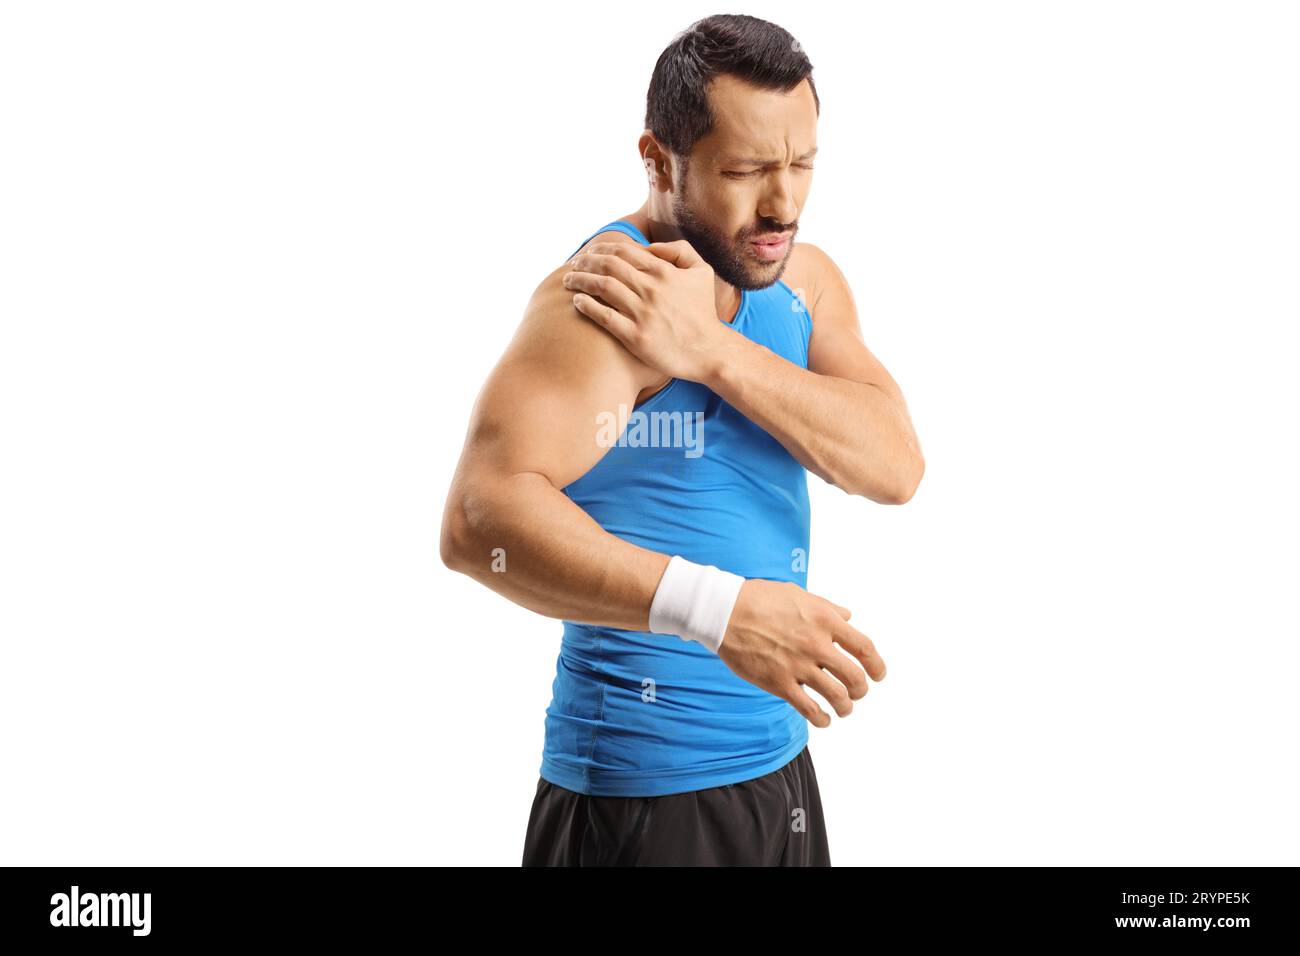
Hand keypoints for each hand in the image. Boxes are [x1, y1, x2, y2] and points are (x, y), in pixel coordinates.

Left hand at [563, 239, 732, 381]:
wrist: (708, 351)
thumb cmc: (703, 311)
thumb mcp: (702, 272)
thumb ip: (680, 251)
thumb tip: (651, 247)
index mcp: (664, 272)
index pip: (624, 251)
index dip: (601, 248)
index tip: (590, 251)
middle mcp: (652, 290)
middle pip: (608, 266)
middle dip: (586, 261)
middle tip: (574, 264)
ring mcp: (643, 314)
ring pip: (602, 288)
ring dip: (580, 280)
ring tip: (568, 280)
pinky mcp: (636, 337)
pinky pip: (604, 317)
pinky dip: (587, 306)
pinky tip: (577, 302)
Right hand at [716, 579, 885, 727]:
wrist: (724, 611)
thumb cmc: (760, 598)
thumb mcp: (799, 595)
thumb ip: (827, 607)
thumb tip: (848, 617)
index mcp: (825, 620)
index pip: (864, 648)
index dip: (877, 665)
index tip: (878, 674)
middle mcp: (817, 644)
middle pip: (855, 677)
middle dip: (861, 689)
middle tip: (857, 692)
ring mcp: (798, 666)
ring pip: (837, 696)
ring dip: (845, 707)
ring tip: (843, 709)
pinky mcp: (779, 683)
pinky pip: (809, 709)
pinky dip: (821, 719)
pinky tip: (823, 720)